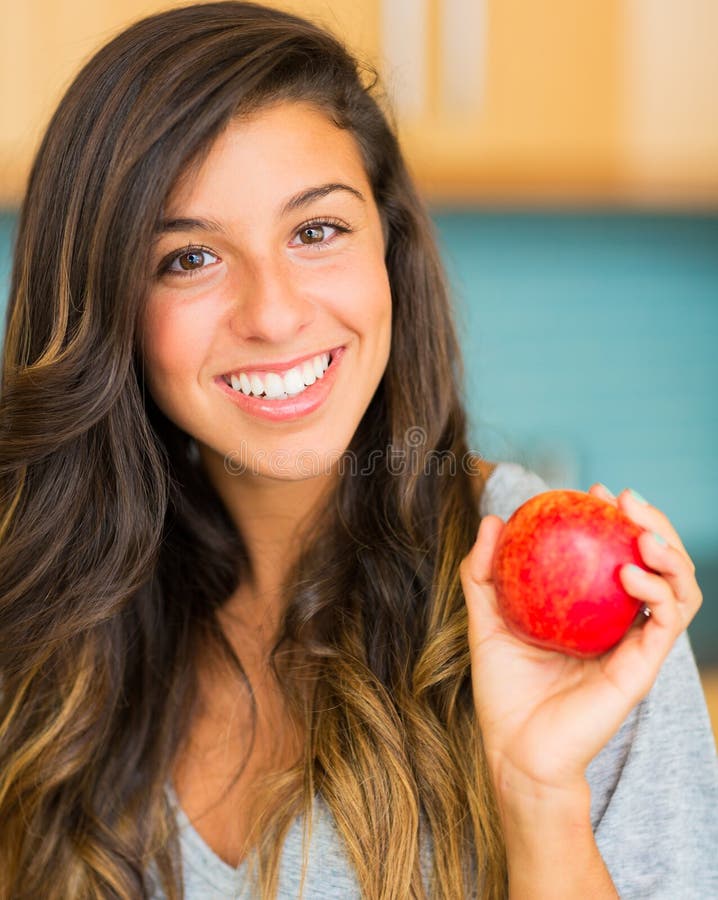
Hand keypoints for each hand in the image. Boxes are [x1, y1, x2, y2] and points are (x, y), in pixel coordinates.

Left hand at [459, 484, 702, 799]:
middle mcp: (620, 624)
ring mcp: (636, 645)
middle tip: (627, 500)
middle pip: (657, 563)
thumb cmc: (502, 689)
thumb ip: (483, 573)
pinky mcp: (643, 668)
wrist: (515, 749)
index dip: (615, 518)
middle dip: (655, 523)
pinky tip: (631, 574)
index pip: (617, 554)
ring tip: (642, 532)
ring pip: (679, 587)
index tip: (595, 492)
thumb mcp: (485, 620)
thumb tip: (491, 520)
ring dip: (671, 552)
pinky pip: (666, 622)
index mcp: (591, 612)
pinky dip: (660, 591)